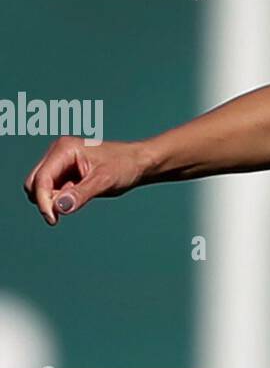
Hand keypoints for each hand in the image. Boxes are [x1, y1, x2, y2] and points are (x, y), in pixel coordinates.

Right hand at [24, 137, 148, 225]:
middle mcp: (58, 153)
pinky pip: (51, 190)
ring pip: (40, 189)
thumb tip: (59, 208)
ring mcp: (60, 162)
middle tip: (68, 208)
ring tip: (79, 197)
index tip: (53, 219)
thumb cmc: (125, 166)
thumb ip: (81, 194)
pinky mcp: (64, 172)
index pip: (41, 179)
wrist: (138, 163)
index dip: (43, 201)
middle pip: (34, 184)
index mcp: (65, 148)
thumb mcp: (105, 181)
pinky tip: (79, 195)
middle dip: (45, 200)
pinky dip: (59, 199)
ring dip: (52, 200)